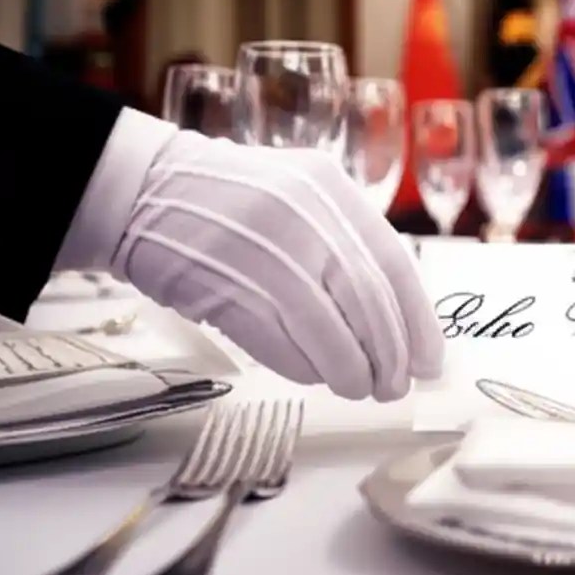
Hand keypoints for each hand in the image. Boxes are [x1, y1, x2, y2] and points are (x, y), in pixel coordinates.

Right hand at [110, 130, 443, 400]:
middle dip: (390, 356)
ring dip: (350, 371)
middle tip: (395, 387)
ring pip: (328, 331)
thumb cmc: (237, 203)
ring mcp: (262, 252)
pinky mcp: (223, 288)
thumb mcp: (302, 195)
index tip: (430, 361)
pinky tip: (315, 375)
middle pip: (367, 302)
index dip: (419, 322)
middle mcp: (302, 215)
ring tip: (358, 387)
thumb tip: (403, 323)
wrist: (144, 190)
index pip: (394, 264)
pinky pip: (281, 344)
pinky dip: (306, 368)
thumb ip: (348, 242)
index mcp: (330, 186)